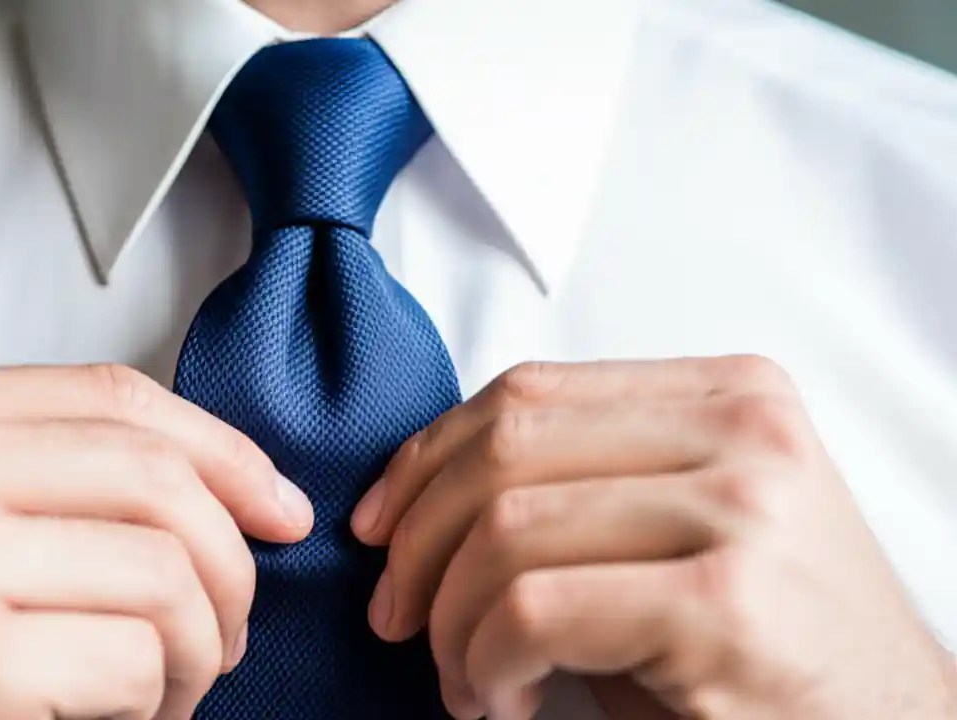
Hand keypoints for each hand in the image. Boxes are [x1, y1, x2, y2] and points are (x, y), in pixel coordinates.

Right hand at [0, 365, 312, 719]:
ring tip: (175, 686)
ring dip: (202, 647)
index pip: (116, 396)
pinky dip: (162, 701)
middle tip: (227, 629)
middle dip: (229, 562)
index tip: (277, 507)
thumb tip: (238, 487)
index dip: (224, 451)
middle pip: (156, 479)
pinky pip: (138, 659)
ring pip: (166, 572)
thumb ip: (55, 472)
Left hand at [350, 357, 956, 718]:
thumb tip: (415, 499)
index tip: (379, 527)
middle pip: (504, 450)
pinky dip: (484, 661)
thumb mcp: (678, 533)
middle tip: (397, 618)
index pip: (525, 394)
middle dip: (417, 542)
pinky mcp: (725, 603)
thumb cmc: (769, 646)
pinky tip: (499, 701)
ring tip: (462, 679)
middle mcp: (743, 430)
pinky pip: (533, 608)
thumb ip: (581, 485)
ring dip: (450, 620)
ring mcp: (742, 509)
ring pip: (505, 530)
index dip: (425, 459)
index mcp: (730, 393)